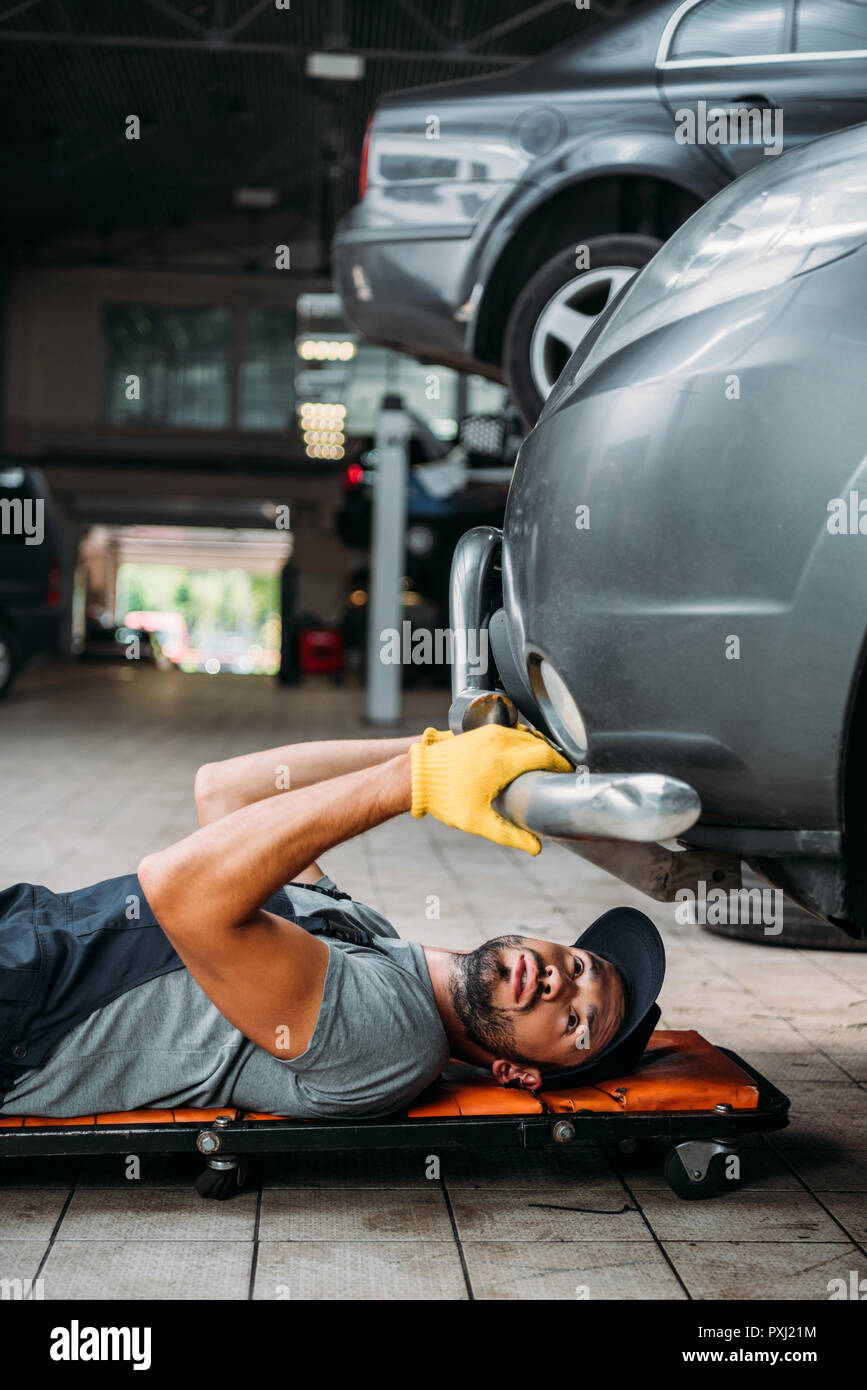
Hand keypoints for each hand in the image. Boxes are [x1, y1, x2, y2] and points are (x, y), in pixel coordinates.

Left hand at [410, 723, 570, 854]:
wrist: (419, 776)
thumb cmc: (447, 798)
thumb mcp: (478, 821)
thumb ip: (510, 835)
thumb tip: (536, 848)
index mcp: (503, 761)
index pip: (546, 755)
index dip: (562, 765)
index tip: (568, 775)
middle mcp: (498, 741)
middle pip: (540, 743)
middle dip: (553, 757)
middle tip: (558, 774)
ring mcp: (489, 732)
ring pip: (527, 735)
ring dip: (539, 747)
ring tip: (545, 766)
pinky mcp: (481, 730)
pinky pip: (512, 730)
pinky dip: (524, 741)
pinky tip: (524, 756)